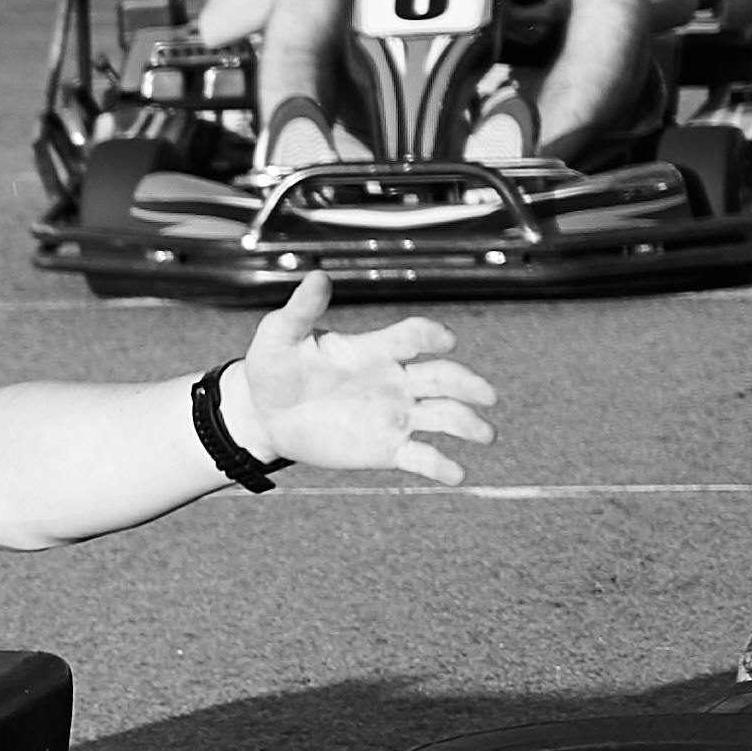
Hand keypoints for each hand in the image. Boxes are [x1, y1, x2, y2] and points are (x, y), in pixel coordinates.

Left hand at [230, 272, 495, 484]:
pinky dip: (440, 466)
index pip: (412, 337)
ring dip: (466, 424)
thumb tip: (317, 276)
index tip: (445, 341)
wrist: (264, 414)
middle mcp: (394, 380)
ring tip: (486, 434)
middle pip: (441, 377)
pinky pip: (421, 457)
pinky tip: (457, 474)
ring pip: (441, 417)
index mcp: (374, 349)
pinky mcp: (387, 449)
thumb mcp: (280, 335)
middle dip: (466, 384)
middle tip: (487, 394)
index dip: (430, 336)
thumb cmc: (274, 366)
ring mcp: (394, 415)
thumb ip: (301, 311)